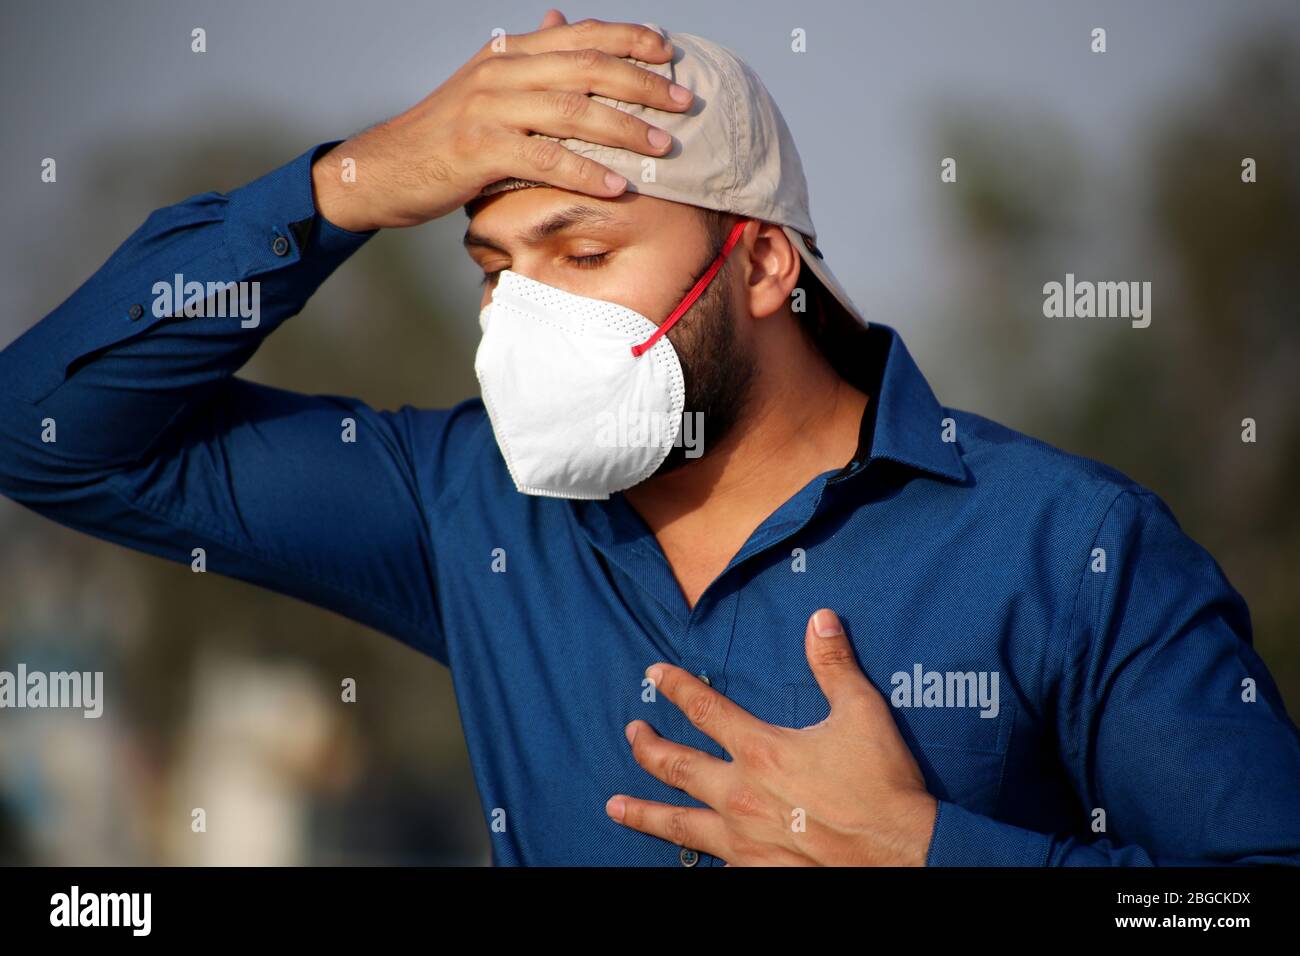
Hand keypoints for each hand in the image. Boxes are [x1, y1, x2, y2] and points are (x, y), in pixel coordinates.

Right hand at [310, 9, 691, 231]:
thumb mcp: (485, 90)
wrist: (383, 169)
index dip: (629, 38)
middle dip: (643, 83)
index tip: (669, 51)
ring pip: (573, 112)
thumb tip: (562, 24)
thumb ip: (527, 64)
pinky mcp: (479, 150)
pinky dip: (586, 172)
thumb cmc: (443, 137)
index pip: (579, 35)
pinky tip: (617, 186)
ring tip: (664, 147)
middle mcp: (500, 71)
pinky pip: (545, 159)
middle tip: (685, 101)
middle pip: (586, 68)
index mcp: (506, 53)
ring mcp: (489, 108)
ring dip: (625, 130)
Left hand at [606, 609, 938, 865]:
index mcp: (761, 750)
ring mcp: (742, 839)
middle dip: (648, 747)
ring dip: (643, 811)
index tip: (653, 674)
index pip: (704, 709)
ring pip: (677, 823)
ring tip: (613, 805)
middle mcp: (739, 795)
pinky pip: (709, 863)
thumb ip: (834, 665)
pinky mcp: (754, 871)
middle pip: (676, 766)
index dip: (675, 687)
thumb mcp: (863, 714)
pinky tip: (674, 857)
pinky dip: (687, 856)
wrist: (900, 857)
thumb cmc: (882, 786)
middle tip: (631, 731)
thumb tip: (819, 618)